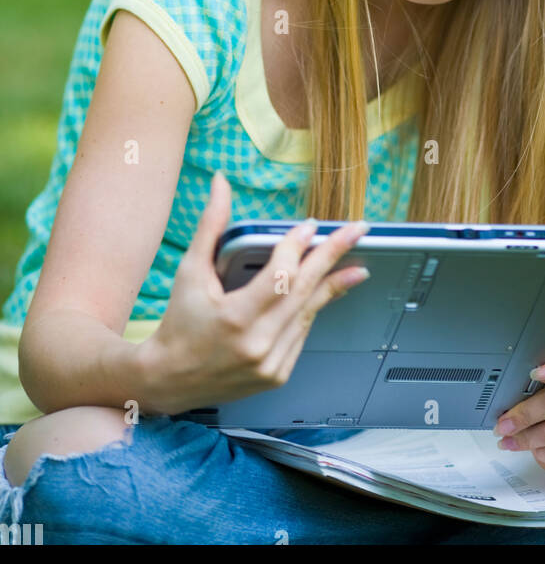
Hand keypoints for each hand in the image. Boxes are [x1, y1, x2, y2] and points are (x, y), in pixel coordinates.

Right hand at [138, 172, 370, 414]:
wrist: (169, 380)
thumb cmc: (179, 323)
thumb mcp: (189, 271)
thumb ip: (211, 226)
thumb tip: (220, 183)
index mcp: (235, 318)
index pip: (279, 276)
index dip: (296, 247)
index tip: (309, 226)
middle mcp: (257, 344)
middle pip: (305, 291)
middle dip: (334, 255)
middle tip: (357, 231)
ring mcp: (271, 364)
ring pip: (309, 312)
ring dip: (332, 284)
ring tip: (356, 264)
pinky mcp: (277, 375)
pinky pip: (302, 332)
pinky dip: (311, 308)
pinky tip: (322, 292)